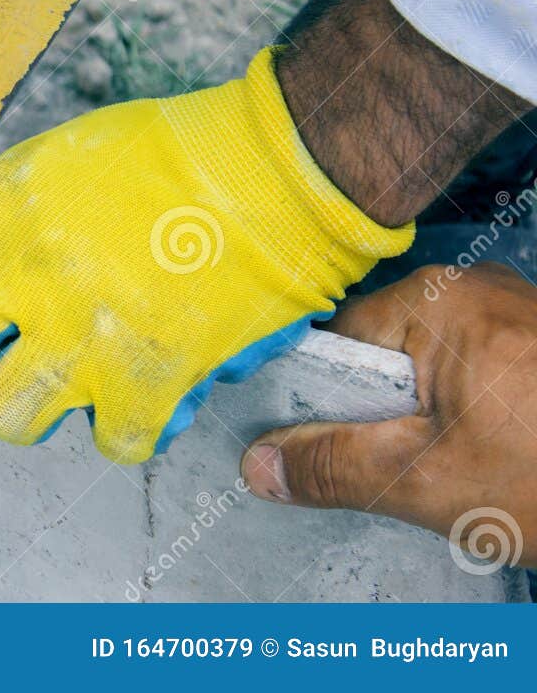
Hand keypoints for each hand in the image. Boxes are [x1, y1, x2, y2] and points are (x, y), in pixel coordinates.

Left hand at [0, 47, 415, 463]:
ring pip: (0, 413)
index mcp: (0, 202)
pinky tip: (134, 396)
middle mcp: (28, 265)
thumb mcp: (54, 161)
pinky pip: (104, 443)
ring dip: (18, 408)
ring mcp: (85, 325)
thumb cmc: (174, 155)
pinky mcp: (148, 376)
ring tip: (53, 383)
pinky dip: (118, 430)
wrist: (275, 168)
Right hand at [242, 263, 536, 568]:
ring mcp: (518, 314)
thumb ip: (335, 468)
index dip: (316, 401)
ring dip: (422, 425)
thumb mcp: (431, 482)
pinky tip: (488, 463)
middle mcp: (477, 288)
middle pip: (382, 355)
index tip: (310, 449)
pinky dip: (465, 419)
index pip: (335, 343)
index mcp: (439, 300)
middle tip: (400, 475)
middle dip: (379, 419)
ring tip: (453, 474)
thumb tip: (260, 465)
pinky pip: (472, 374)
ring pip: (429, 370)